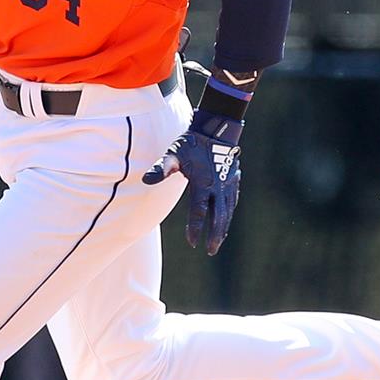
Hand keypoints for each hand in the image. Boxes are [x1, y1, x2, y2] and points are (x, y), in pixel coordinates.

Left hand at [141, 110, 243, 254]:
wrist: (216, 129)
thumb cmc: (191, 142)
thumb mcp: (174, 154)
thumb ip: (161, 168)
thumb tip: (146, 180)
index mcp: (203, 184)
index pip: (199, 212)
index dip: (195, 229)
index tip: (192, 242)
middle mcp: (218, 187)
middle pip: (218, 216)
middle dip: (215, 235)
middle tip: (211, 251)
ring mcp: (228, 184)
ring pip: (228, 210)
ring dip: (224, 227)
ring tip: (219, 241)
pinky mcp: (233, 179)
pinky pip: (232, 201)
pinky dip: (229, 213)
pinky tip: (226, 220)